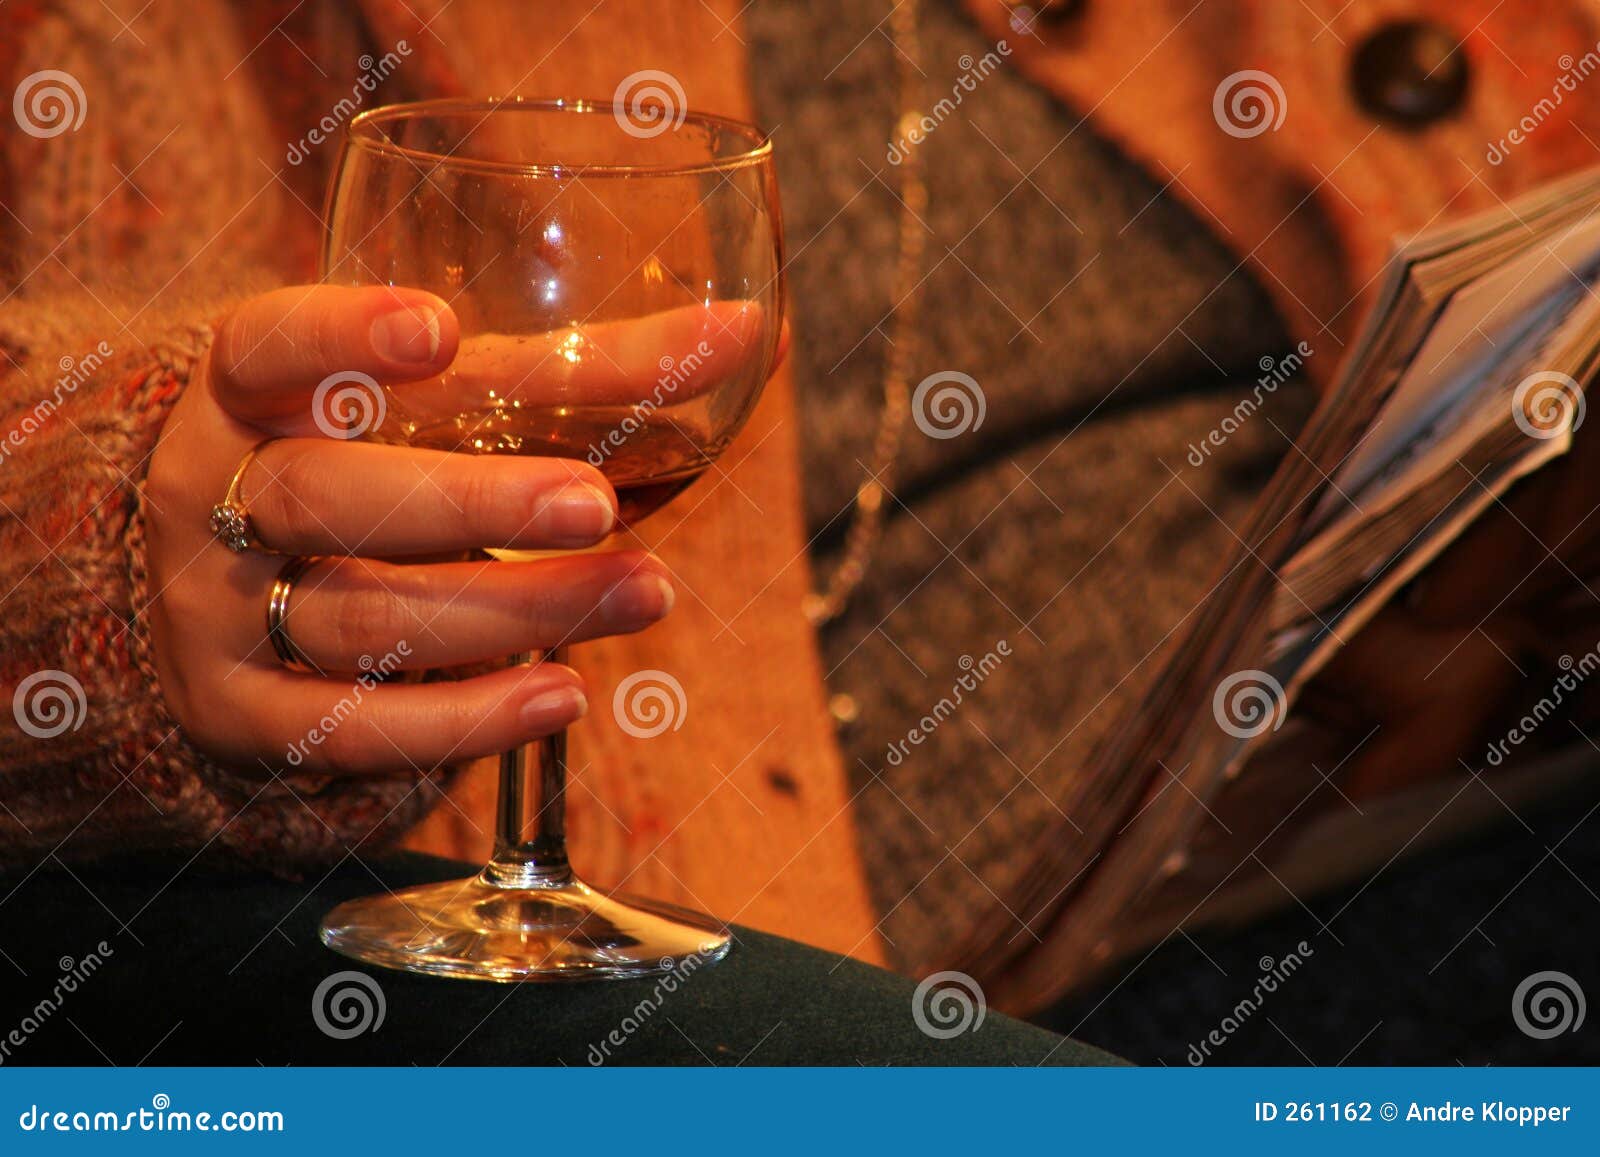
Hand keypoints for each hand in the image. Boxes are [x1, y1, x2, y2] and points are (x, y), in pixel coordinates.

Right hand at [143, 285, 675, 776]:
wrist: (203, 591)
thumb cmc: (359, 463)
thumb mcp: (425, 408)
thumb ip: (569, 375)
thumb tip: (745, 335)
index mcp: (246, 395)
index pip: (267, 348)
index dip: (340, 335)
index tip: (439, 330)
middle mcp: (210, 499)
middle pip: (326, 495)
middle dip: (469, 501)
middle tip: (594, 504)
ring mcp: (219, 616)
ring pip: (362, 615)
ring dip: (514, 608)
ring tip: (645, 592)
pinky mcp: (244, 717)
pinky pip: (356, 729)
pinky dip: (467, 718)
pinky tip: (564, 692)